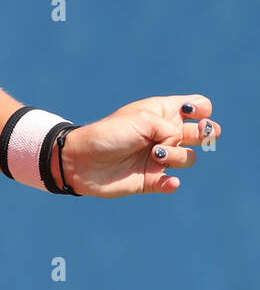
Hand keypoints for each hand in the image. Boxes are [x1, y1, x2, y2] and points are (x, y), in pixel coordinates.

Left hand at [61, 94, 218, 196]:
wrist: (81, 160)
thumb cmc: (109, 134)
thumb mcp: (142, 120)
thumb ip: (170, 128)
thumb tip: (180, 147)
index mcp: (161, 113)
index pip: (195, 106)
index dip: (200, 108)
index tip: (190, 112)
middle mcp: (164, 134)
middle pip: (203, 132)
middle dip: (207, 133)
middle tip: (194, 134)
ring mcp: (159, 157)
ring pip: (189, 158)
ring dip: (178, 156)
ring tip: (156, 154)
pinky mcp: (151, 180)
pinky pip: (172, 183)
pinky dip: (171, 183)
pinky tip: (165, 180)